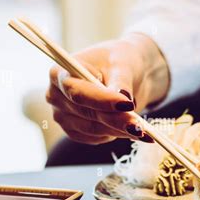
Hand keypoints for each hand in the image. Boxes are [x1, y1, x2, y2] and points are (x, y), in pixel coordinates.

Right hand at [46, 33, 168, 144]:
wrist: (123, 73)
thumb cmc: (118, 62)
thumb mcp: (121, 65)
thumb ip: (120, 82)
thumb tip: (123, 99)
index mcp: (59, 73)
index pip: (77, 91)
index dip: (101, 100)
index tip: (126, 104)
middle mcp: (56, 96)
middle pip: (86, 113)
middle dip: (116, 119)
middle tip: (140, 126)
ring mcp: (63, 116)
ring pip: (93, 129)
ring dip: (120, 130)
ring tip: (143, 129)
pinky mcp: (75, 131)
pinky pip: (96, 138)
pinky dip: (117, 135)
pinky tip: (135, 132)